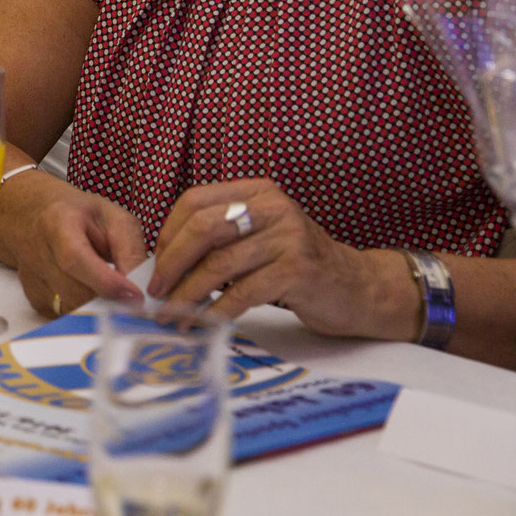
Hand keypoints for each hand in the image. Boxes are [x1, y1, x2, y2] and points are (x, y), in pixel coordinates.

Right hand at [0, 170, 147, 315]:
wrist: (33, 213)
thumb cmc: (79, 214)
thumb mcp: (113, 218)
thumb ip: (129, 250)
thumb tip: (142, 290)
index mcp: (58, 223)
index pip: (75, 259)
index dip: (105, 283)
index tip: (135, 297)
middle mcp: (37, 252)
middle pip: (74, 293)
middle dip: (109, 301)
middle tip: (133, 300)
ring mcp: (31, 278)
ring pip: (71, 310)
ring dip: (98, 308)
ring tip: (111, 291)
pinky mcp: (33, 297)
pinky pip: (65, 316)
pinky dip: (83, 311)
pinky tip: (89, 293)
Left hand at [149, 179, 416, 337]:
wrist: (360, 288)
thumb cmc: (298, 266)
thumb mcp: (261, 236)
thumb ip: (221, 238)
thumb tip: (163, 262)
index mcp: (257, 191)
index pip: (194, 202)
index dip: (168, 234)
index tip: (155, 264)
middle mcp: (273, 207)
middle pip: (202, 228)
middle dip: (171, 263)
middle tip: (155, 292)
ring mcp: (288, 238)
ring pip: (218, 265)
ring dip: (187, 295)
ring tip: (171, 315)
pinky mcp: (298, 271)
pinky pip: (242, 293)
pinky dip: (216, 311)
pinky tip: (203, 324)